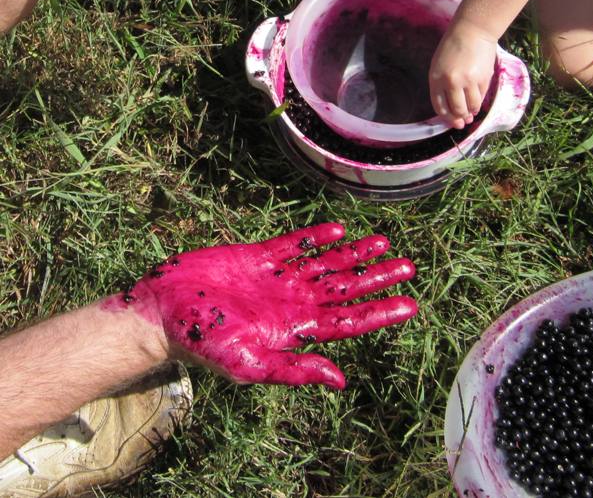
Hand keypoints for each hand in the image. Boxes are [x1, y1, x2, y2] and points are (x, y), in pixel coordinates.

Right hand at [114, 223, 417, 388]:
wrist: (165, 311)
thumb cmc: (203, 344)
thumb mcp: (249, 365)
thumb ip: (293, 370)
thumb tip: (340, 380)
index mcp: (295, 329)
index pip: (348, 321)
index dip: (379, 312)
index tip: (409, 304)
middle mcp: (294, 302)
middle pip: (346, 288)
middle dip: (376, 277)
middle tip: (408, 266)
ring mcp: (279, 277)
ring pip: (327, 263)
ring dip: (355, 254)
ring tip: (383, 243)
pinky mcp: (261, 256)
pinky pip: (295, 244)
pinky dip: (316, 238)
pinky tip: (338, 231)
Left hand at [429, 20, 497, 128]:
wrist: (473, 31)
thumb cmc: (453, 46)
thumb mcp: (439, 64)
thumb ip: (442, 84)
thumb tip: (452, 106)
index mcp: (436, 78)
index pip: (439, 106)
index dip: (447, 117)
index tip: (452, 121)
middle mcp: (451, 82)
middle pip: (456, 109)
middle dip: (460, 118)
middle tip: (464, 121)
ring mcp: (468, 81)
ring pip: (471, 106)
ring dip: (472, 112)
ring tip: (472, 112)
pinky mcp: (483, 79)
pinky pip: (481, 97)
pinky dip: (479, 102)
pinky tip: (477, 101)